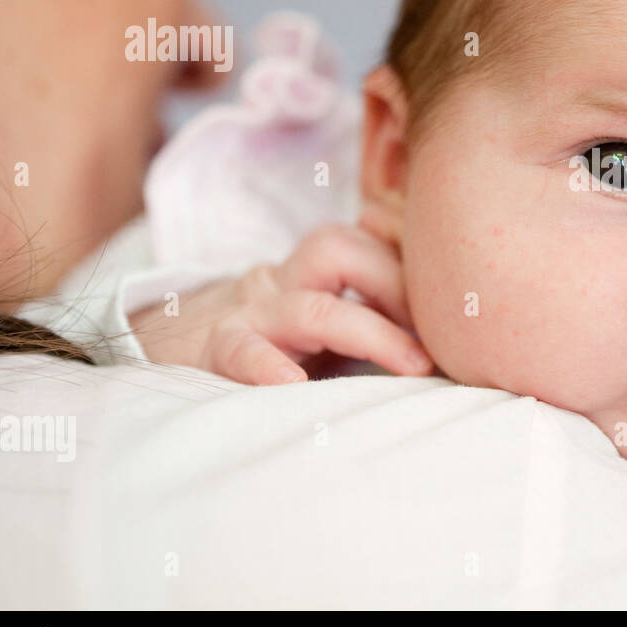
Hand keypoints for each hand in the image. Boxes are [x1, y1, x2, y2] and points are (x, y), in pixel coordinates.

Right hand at [130, 223, 432, 384]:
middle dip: (401, 291)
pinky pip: (239, 348)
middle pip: (343, 252)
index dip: (419, 271)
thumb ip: (381, 314)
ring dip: (369, 332)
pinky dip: (264, 364)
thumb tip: (462, 339)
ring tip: (412, 367)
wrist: (164, 347)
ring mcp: (250, 314)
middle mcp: (286, 282)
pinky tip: (291, 384)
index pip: (374, 242)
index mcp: (318, 271)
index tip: (460, 317)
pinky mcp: (214, 351)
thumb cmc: (274, 343)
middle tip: (440, 344)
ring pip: (310, 304)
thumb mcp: (328, 320)